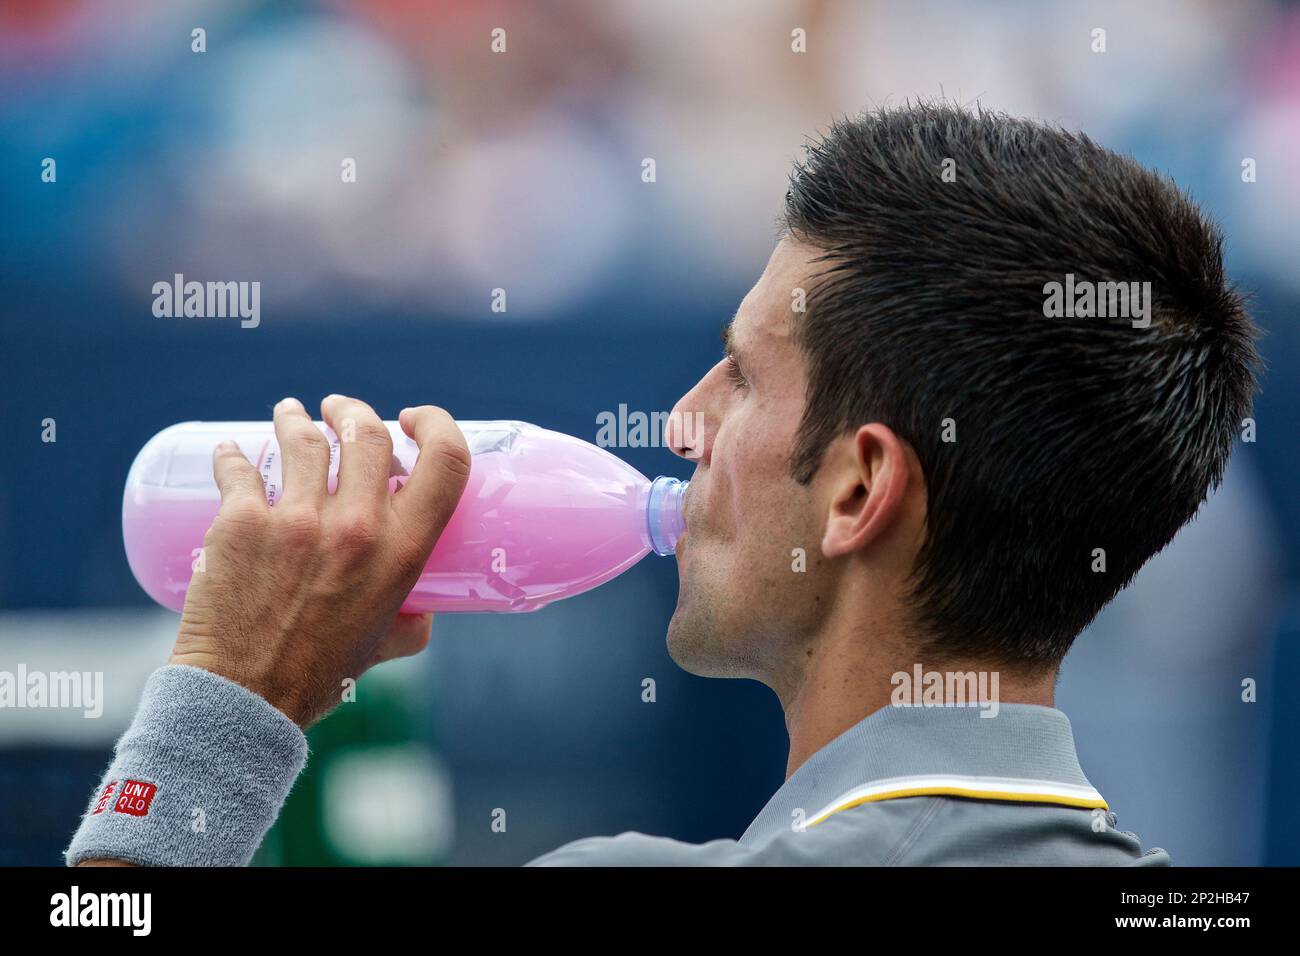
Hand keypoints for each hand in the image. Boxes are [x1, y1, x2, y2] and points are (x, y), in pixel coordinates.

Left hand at [168, 394, 470, 726]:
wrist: (245, 699)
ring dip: (295, 417)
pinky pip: (238, 467)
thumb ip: (414, 623)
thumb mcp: (388, 644)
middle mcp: (357, 527)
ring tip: (289, 414)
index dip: (435, 424)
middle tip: (337, 411)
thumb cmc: (321, 674)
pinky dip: (234, 454)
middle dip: (351, 411)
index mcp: (404, 551)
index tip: (411, 419)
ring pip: (302, 437)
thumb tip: (424, 608)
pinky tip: (231, 450)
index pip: (445, 460)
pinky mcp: (241, 523)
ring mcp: (296, 521)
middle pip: (366, 432)